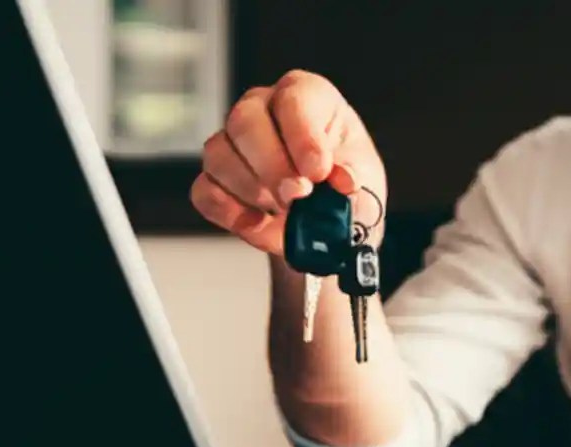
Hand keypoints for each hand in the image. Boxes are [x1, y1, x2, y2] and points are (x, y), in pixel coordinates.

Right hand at [190, 70, 385, 254]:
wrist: (329, 225)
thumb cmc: (345, 188)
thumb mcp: (366, 178)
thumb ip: (355, 176)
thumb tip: (342, 180)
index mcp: (306, 96)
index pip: (293, 100)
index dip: (303, 137)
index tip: (318, 172)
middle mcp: (263, 110)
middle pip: (245, 121)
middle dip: (272, 166)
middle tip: (297, 196)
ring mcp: (232, 143)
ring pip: (219, 155)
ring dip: (252, 190)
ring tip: (285, 211)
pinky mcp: (215, 180)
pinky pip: (205, 191)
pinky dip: (230, 212)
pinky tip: (259, 221)